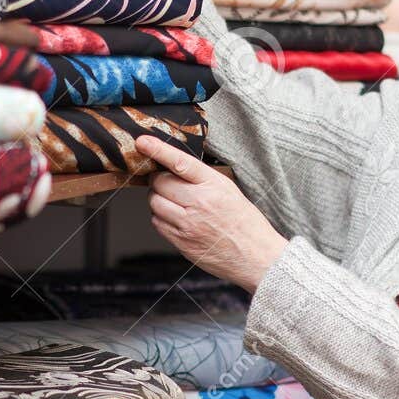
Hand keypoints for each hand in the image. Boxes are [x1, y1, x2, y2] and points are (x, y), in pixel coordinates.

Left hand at [135, 135, 288, 293]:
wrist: (256, 256)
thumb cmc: (245, 222)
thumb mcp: (229, 190)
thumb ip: (202, 178)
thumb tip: (174, 167)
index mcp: (213, 185)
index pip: (180, 162)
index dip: (158, 150)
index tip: (143, 142)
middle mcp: (199, 203)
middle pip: (160, 183)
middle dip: (159, 180)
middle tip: (168, 183)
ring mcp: (188, 224)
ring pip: (155, 202)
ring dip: (159, 199)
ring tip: (175, 203)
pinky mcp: (181, 242)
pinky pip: (157, 223)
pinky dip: (161, 218)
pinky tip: (176, 219)